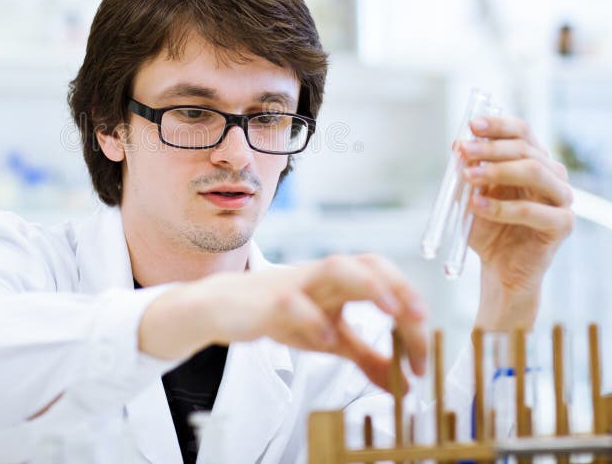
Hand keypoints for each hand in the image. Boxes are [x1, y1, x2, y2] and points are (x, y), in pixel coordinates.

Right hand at [139, 253, 427, 391]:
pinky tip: (327, 339)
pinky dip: (312, 318)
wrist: (224, 308)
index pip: (384, 280)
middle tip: (419, 318)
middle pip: (366, 262)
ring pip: (334, 268)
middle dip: (398, 285)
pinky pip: (292, 303)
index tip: (422, 353)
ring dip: (368, 285)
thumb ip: (368, 356)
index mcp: (341, 283)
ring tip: (391, 311)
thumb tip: (406, 383)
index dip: (410, 306)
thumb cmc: (280, 315)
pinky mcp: (269, 301)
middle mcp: (322, 277)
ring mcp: (296, 285)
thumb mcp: (331, 338)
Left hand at [458, 115, 573, 328]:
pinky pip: (533, 211)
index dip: (498, 125)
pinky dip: (502, 207)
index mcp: (533, 160)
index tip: (472, 125)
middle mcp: (552, 175)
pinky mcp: (562, 225)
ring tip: (468, 176)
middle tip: (463, 151)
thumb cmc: (487, 226)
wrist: (498, 267)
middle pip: (526, 149)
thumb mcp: (470, 193)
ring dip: (497, 170)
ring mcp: (561, 199)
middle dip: (490, 148)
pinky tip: (477, 205)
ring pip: (535, 172)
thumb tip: (457, 144)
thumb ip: (468, 170)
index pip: (522, 132)